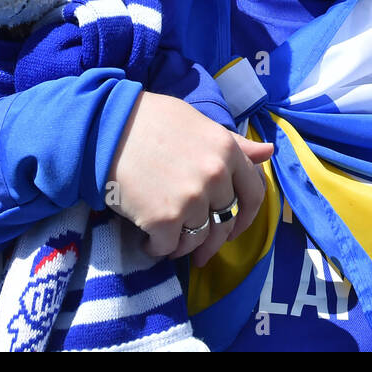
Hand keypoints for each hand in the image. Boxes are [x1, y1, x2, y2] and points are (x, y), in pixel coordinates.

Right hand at [107, 92, 273, 263]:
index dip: (247, 216)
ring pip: (198, 239)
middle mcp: (216, 176)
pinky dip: (157, 248)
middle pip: (225, 222)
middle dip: (212, 239)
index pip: (254, 193)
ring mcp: (191, 199)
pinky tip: (146, 239)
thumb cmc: (149, 121)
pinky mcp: (164, 219)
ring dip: (183, 245)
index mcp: (227, 150)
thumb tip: (268, 153)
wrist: (103, 129)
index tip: (234, 227)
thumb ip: (234, 145)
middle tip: (198, 250)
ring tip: (166, 238)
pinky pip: (168, 247)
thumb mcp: (198, 124)